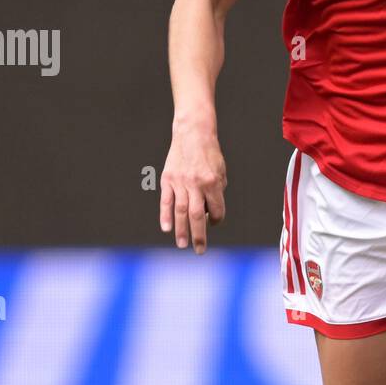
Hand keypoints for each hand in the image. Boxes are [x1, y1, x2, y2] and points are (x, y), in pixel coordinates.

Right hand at [160, 127, 226, 253]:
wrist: (193, 133)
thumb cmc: (210, 155)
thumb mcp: (220, 172)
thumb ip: (216, 193)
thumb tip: (208, 214)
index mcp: (212, 182)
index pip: (216, 210)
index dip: (216, 219)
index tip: (213, 222)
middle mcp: (196, 184)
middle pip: (197, 215)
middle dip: (199, 235)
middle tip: (199, 251)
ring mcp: (180, 181)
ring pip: (180, 211)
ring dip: (181, 230)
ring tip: (183, 245)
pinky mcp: (168, 179)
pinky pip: (166, 200)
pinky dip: (165, 215)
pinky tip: (166, 228)